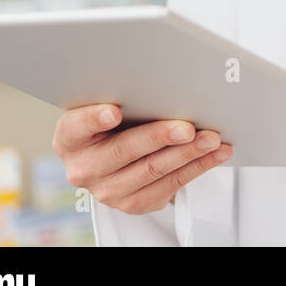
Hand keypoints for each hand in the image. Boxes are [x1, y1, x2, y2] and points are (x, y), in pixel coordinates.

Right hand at [52, 104, 232, 214]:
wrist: (120, 157)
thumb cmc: (120, 122)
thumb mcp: (109, 106)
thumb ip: (125, 98)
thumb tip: (164, 82)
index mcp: (70, 139)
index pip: (76, 127)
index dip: (93, 119)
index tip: (113, 111)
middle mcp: (84, 168)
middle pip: (124, 150)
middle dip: (159, 137)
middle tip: (187, 127)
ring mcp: (107, 190)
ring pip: (153, 170)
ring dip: (188, 153)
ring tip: (212, 138)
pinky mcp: (134, 203)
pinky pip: (171, 185)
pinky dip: (198, 167)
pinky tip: (216, 153)